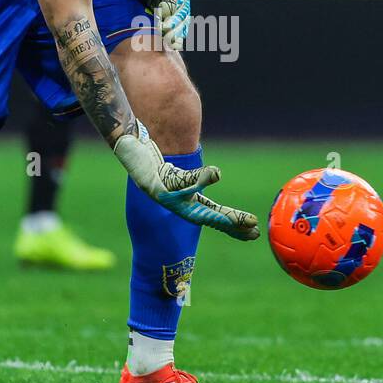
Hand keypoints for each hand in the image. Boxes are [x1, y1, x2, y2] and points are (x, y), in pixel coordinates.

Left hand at [113, 121, 258, 240]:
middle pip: (204, 216)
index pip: (212, 217)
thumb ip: (196, 180)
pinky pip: (180, 182)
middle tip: (254, 230)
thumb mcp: (178, 174)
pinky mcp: (153, 182)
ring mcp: (163, 195)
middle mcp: (174, 203)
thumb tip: (216, 177)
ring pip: (195, 204)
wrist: (129, 148)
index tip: (254, 235)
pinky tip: (217, 175)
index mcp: (184, 201)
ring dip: (218, 213)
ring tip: (243, 217)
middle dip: (229, 225)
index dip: (231, 227)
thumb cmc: (155, 162)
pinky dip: (200, 179)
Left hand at [159, 0, 190, 49]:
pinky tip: (167, 46)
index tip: (164, 25)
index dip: (172, 16)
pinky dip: (172, 36)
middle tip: (167, 40)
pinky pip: (174, 27)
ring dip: (176, 35)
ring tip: (169, 45)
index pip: (178, 4)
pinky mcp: (167, 15)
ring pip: (180, 24)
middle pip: (182, 16)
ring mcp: (175, 8)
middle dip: (175, 29)